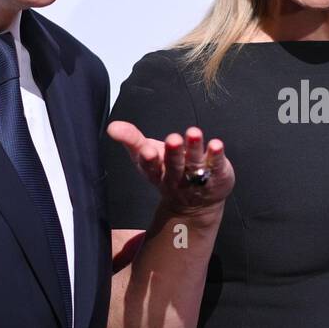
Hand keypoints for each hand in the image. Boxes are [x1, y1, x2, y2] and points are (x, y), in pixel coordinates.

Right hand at [107, 121, 234, 216]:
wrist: (197, 201)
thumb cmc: (167, 170)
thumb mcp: (145, 155)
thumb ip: (130, 139)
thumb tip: (111, 126)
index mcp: (157, 172)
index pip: (151, 167)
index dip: (148, 159)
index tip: (146, 150)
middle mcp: (177, 176)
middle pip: (174, 165)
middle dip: (173, 153)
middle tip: (173, 139)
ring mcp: (198, 176)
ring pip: (195, 163)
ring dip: (194, 148)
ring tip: (194, 132)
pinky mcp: (217, 174)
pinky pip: (217, 165)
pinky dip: (217, 155)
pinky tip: (217, 144)